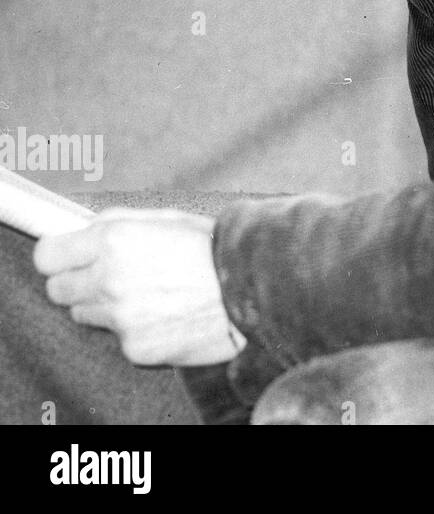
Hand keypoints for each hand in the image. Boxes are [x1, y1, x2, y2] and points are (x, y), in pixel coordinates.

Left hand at [34, 208, 246, 366]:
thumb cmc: (217, 249)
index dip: (59, 255)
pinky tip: (166, 313)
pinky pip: (118, 337)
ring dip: (107, 305)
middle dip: (80, 281)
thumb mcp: (170, 218)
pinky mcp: (135, 347)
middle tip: (111, 275)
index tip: (68, 256)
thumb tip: (85, 227)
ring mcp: (121, 317)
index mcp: (116, 240)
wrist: (254, 288)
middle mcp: (110, 279)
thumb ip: (120, 222)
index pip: (47, 256)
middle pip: (58, 289)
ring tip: (150, 293)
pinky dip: (136, 327)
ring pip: (87, 314)